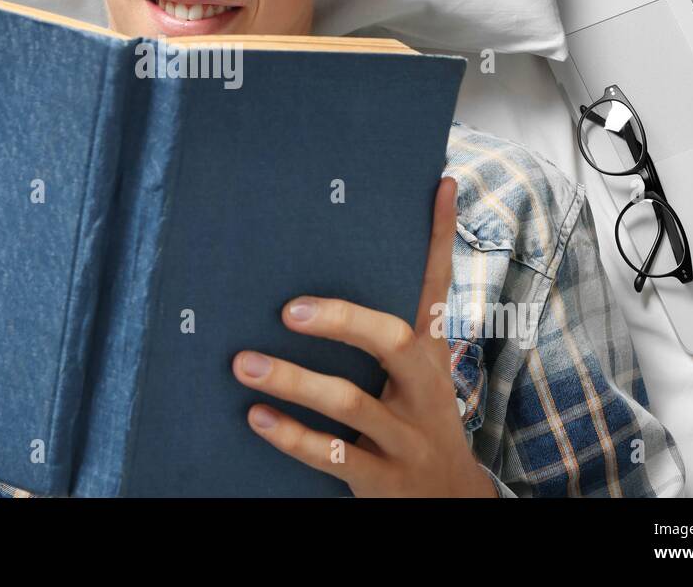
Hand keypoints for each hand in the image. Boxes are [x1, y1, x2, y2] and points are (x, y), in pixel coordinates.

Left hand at [231, 177, 496, 496]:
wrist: (449, 505)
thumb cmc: (416, 422)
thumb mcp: (418, 375)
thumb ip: (388, 329)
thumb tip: (337, 268)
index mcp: (429, 355)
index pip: (437, 288)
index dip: (439, 239)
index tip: (438, 186)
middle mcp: (422, 390)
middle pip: (392, 342)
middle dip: (343, 320)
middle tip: (288, 309)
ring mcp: (404, 436)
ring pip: (351, 403)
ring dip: (293, 382)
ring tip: (243, 363)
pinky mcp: (381, 478)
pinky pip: (333, 455)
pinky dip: (293, 436)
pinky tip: (257, 417)